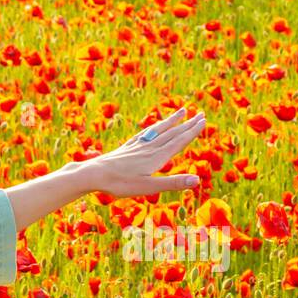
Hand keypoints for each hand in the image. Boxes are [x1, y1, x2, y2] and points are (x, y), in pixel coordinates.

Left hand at [83, 107, 206, 197]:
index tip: (203, 120)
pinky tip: (153, 128)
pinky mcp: (126, 148)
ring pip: (159, 131)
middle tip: (201, 114)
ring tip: (182, 111)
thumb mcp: (148, 187)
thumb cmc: (120, 184)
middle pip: (172, 133)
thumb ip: (173, 183)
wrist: (93, 174)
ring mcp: (137, 147)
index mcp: (157, 157)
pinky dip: (153, 128)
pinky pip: (144, 134)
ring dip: (172, 121)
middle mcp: (149, 148)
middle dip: (187, 124)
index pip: (179, 141)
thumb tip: (197, 180)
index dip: (192, 132)